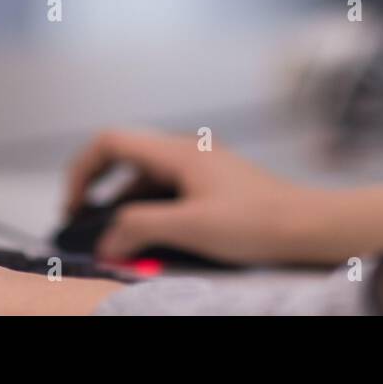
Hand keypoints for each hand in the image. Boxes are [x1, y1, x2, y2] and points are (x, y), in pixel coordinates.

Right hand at [66, 129, 382, 265]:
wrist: (310, 226)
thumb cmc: (258, 222)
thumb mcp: (191, 227)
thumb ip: (141, 227)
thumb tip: (107, 237)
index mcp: (177, 152)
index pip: (110, 142)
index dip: (81, 170)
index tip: (72, 206)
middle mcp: (185, 152)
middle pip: (124, 159)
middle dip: (97, 191)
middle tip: (84, 224)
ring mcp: (199, 168)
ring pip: (145, 180)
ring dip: (124, 207)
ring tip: (116, 241)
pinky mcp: (211, 186)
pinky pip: (166, 193)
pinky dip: (148, 213)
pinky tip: (149, 240)